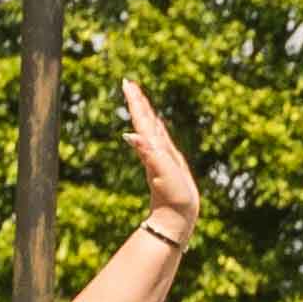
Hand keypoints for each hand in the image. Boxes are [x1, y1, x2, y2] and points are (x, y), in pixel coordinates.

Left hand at [117, 74, 199, 229]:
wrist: (175, 218)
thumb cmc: (171, 197)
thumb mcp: (160, 173)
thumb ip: (146, 153)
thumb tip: (129, 134)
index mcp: (152, 148)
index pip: (141, 119)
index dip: (135, 101)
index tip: (126, 83)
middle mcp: (154, 150)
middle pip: (143, 120)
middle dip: (137, 102)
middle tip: (129, 84)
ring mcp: (160, 157)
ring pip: (150, 128)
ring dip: (145, 112)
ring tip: (141, 98)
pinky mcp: (168, 164)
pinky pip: (161, 139)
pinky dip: (157, 128)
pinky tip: (157, 124)